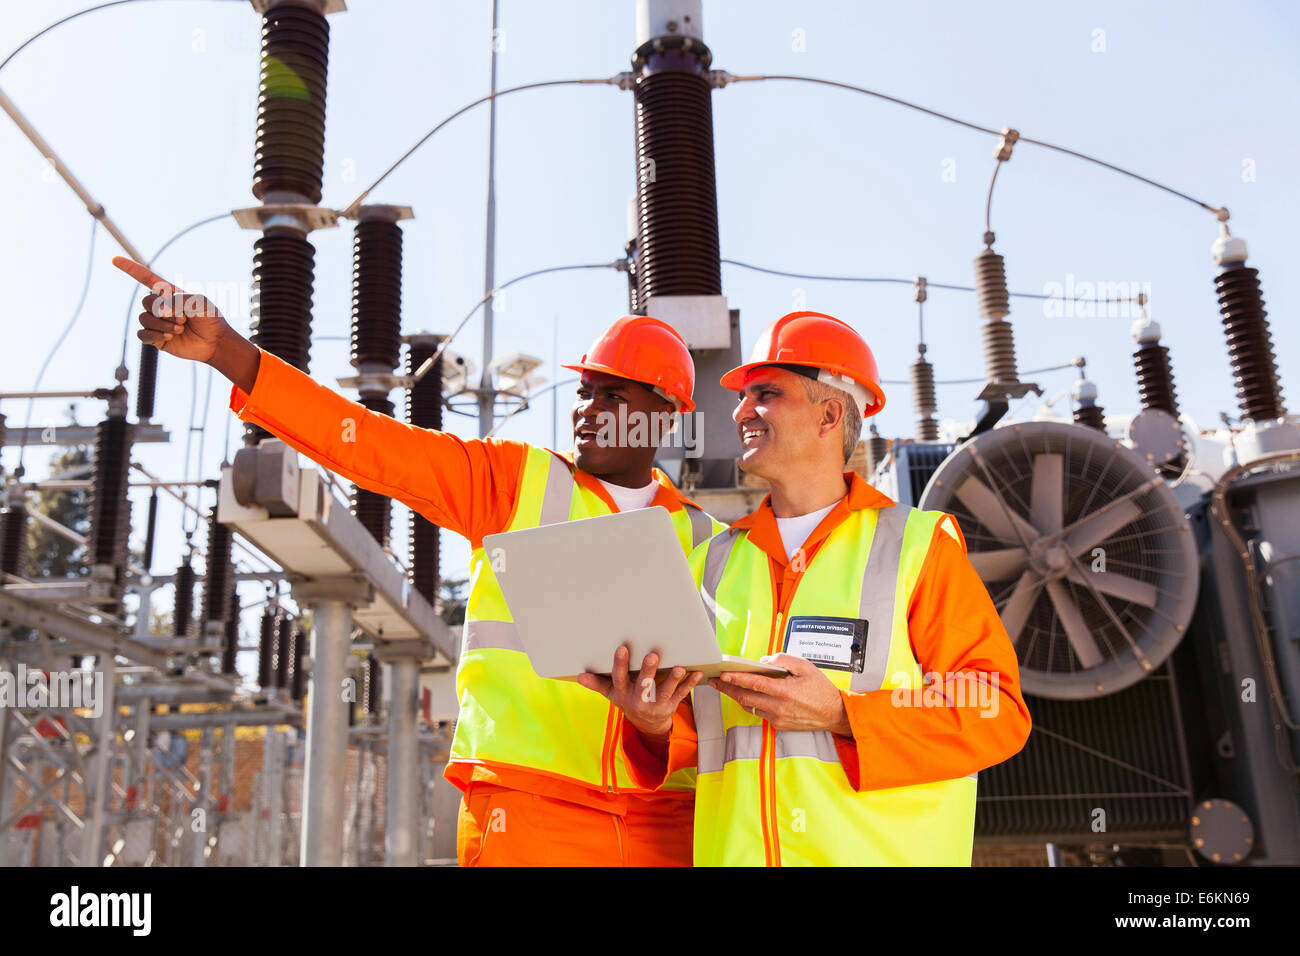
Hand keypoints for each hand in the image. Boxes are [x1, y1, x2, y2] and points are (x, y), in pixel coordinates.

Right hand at [113, 256, 228, 363]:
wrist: (215, 341)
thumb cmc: (209, 318)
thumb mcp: (198, 302)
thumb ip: (178, 301)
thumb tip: (159, 311)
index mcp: (168, 293)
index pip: (145, 278)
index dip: (130, 268)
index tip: (114, 259)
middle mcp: (160, 306)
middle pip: (146, 301)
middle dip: (164, 310)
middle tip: (183, 319)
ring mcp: (156, 322)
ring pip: (144, 319)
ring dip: (163, 324)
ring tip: (180, 329)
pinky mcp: (156, 338)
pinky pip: (142, 335)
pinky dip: (155, 335)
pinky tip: (170, 336)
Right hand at [576, 644, 702, 738]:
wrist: (647, 724)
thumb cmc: (628, 699)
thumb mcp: (612, 693)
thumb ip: (597, 684)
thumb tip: (579, 676)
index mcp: (623, 693)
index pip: (619, 678)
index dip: (620, 664)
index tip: (622, 648)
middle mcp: (639, 700)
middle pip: (643, 685)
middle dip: (648, 671)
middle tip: (653, 655)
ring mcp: (656, 704)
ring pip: (665, 691)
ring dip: (673, 680)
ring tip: (679, 668)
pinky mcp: (671, 706)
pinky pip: (681, 695)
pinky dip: (689, 684)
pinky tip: (696, 673)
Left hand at [709, 653, 850, 734]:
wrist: (834, 714)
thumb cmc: (821, 689)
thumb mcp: (806, 667)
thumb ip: (783, 660)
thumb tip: (764, 661)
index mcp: (785, 691)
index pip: (754, 683)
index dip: (735, 678)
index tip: (722, 674)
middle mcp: (779, 707)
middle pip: (745, 698)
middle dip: (727, 689)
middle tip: (714, 681)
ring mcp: (778, 718)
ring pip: (750, 707)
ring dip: (736, 697)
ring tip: (725, 687)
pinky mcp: (778, 725)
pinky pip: (759, 713)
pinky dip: (750, 703)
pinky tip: (745, 695)